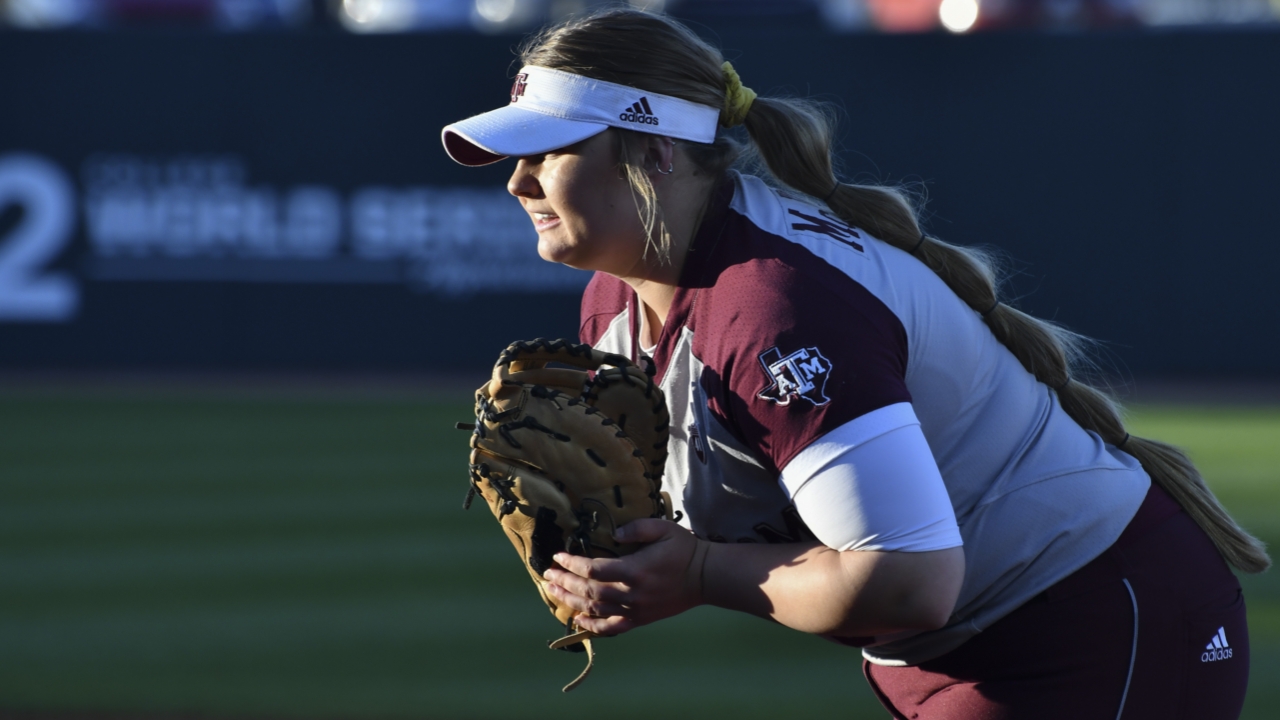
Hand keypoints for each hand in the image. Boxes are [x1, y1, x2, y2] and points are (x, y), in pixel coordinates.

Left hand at [543, 518, 708, 635]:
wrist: (705, 577)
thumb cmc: (684, 549)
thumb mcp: (663, 528)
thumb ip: (636, 528)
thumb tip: (613, 533)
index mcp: (635, 570)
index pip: (594, 569)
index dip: (572, 564)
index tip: (558, 556)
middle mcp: (632, 594)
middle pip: (589, 591)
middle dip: (564, 582)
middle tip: (547, 574)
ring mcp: (635, 610)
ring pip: (595, 610)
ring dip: (571, 601)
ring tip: (553, 591)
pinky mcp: (639, 620)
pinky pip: (610, 628)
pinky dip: (591, 626)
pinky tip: (577, 619)